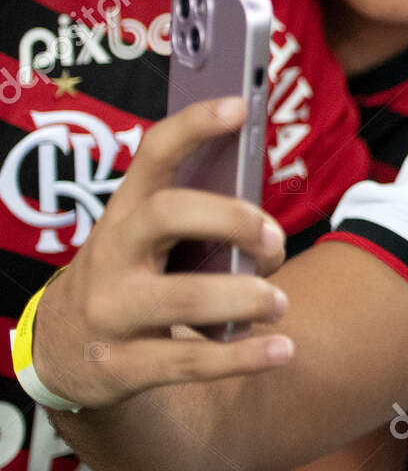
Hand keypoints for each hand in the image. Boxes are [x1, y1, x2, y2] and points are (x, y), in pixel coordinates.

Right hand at [30, 98, 291, 410]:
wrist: (63, 351)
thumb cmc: (133, 278)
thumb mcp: (149, 242)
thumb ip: (200, 225)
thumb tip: (267, 236)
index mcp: (126, 212)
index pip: (153, 154)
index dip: (193, 126)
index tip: (238, 105)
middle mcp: (112, 253)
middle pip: (168, 214)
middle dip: (233, 220)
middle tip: (274, 240)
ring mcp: (111, 310)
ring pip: (184, 297)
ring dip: (246, 298)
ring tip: (278, 302)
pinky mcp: (120, 365)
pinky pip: (189, 361)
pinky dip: (245, 357)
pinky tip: (282, 349)